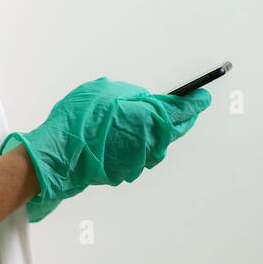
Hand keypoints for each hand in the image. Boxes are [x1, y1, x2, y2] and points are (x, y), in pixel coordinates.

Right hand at [0, 76, 211, 222]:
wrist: (59, 156)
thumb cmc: (80, 120)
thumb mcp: (105, 91)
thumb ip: (129, 94)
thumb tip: (141, 100)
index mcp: (150, 118)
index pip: (183, 110)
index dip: (195, 103)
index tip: (203, 98)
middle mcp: (151, 142)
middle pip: (176, 129)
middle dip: (183, 118)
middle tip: (187, 109)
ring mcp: (139, 160)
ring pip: (158, 144)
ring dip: (161, 132)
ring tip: (156, 121)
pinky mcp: (126, 172)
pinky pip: (141, 154)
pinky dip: (141, 144)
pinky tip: (130, 137)